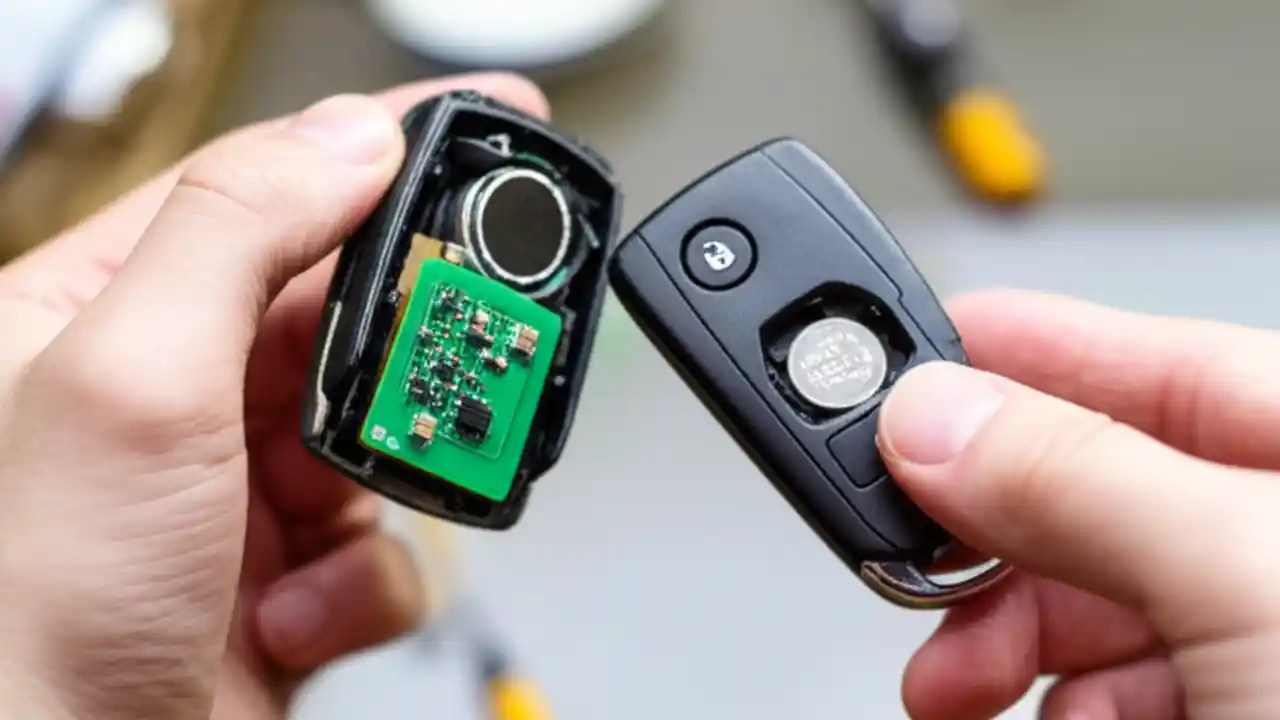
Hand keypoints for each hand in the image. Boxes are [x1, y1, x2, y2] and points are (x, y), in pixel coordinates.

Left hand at [0, 74, 549, 719]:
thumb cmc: (27, 624)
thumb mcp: (128, 385)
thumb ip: (237, 238)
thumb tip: (350, 145)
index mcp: (104, 317)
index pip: (266, 193)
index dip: (379, 155)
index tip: (482, 130)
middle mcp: (174, 398)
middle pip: (346, 311)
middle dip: (412, 339)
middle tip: (481, 336)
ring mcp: (235, 491)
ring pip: (385, 429)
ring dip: (387, 484)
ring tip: (339, 524)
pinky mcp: (288, 574)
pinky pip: (387, 542)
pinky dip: (372, 581)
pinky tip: (302, 610)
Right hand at [877, 290, 1279, 719]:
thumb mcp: (1247, 577)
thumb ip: (1085, 477)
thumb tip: (933, 417)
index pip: (1171, 363)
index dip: (1034, 344)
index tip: (918, 347)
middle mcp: (1279, 550)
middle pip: (1097, 489)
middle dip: (986, 522)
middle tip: (909, 535)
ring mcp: (1255, 641)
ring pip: (1081, 595)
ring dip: (994, 628)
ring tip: (960, 671)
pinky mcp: (1221, 713)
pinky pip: (1100, 684)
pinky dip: (1043, 697)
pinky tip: (1034, 713)